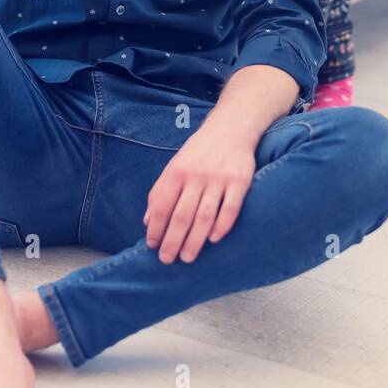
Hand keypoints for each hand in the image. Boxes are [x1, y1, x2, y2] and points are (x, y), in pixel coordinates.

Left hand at [143, 121, 255, 262]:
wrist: (231, 128)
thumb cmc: (199, 152)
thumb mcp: (175, 166)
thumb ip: (160, 192)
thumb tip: (148, 222)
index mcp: (177, 171)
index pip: (162, 205)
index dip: (156, 228)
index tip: (152, 246)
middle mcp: (197, 175)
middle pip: (182, 215)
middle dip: (172, 240)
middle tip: (167, 260)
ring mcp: (219, 178)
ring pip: (205, 215)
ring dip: (195, 240)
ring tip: (187, 257)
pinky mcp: (240, 181)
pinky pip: (231, 208)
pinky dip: (222, 225)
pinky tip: (213, 239)